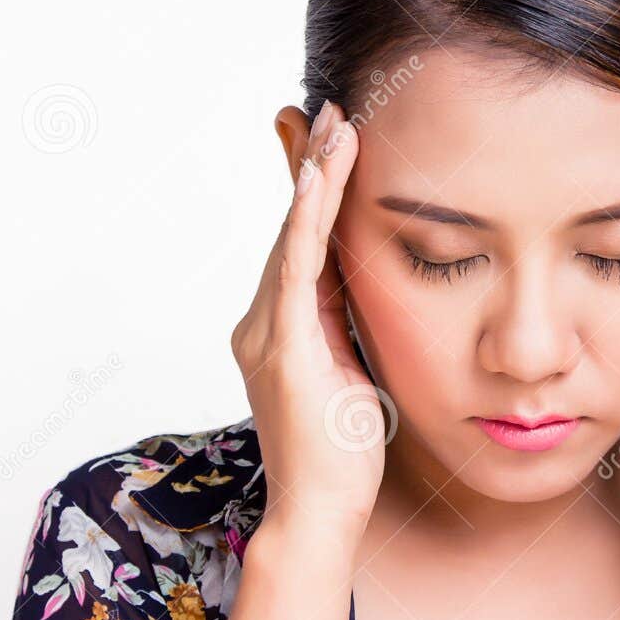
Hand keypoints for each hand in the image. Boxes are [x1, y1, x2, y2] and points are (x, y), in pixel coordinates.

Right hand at [230, 103, 380, 543]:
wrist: (320, 513)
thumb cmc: (342, 454)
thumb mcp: (352, 370)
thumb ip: (343, 324)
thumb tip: (357, 282)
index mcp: (282, 328)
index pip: (299, 244)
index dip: (310, 188)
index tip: (324, 136)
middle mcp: (261, 323)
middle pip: (290, 229)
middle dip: (307, 164)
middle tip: (324, 106)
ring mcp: (266, 334)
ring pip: (292, 238)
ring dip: (314, 176)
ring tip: (334, 122)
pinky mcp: (283, 348)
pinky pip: (296, 267)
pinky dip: (306, 217)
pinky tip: (319, 175)